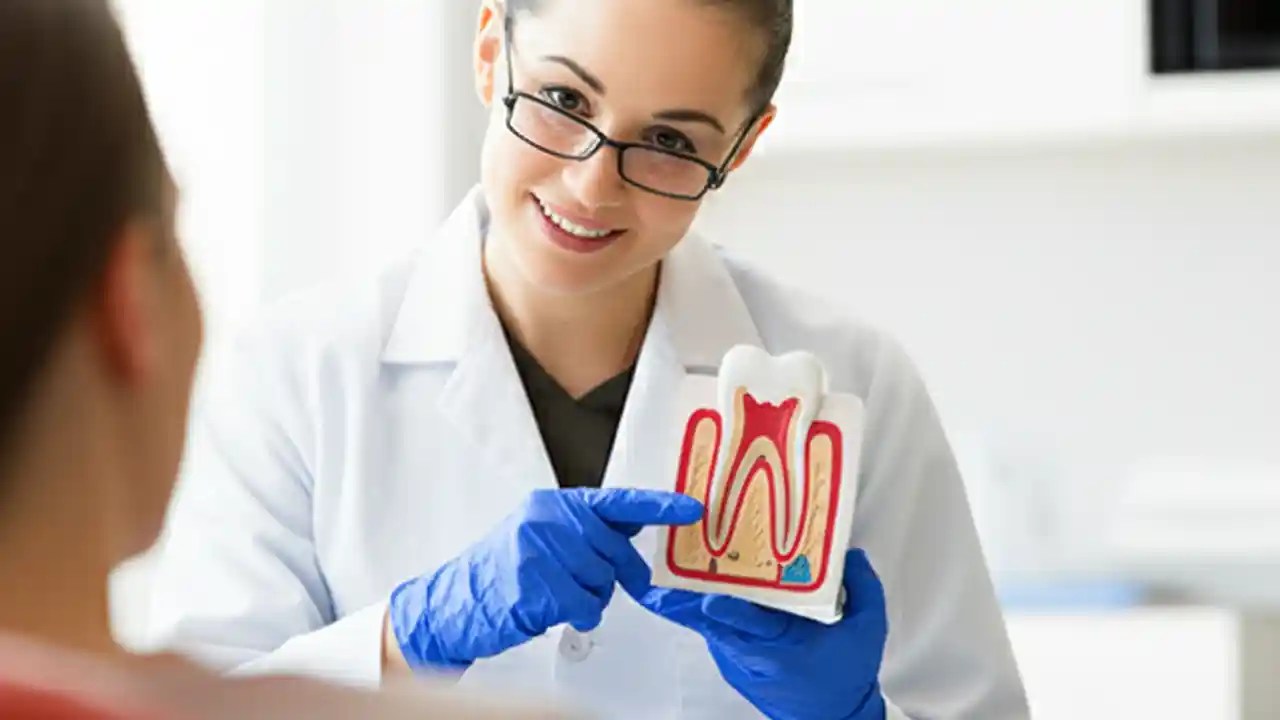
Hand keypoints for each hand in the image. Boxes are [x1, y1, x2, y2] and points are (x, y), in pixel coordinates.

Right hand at [387, 488, 702, 671]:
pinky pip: (584, 605)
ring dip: (590, 597)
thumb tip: (634, 524)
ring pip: (601, 580)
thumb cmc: (501, 572)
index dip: (659, 505)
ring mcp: (539, 551)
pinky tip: (553, 609)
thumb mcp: (543, 536)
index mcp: (553, 504)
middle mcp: (547, 520)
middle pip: (614, 549)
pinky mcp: (535, 585)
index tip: (691, 508)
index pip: (617, 500)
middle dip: (617, 572)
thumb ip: (587, 528)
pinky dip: (578, 614)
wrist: (453, 603)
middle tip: (598, 583)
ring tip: (558, 594)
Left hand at [636, 549, 887, 719]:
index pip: (753, 626)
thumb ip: (861, 587)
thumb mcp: (868, 628)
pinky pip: (713, 626)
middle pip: (713, 621)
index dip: (731, 610)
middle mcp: (752, 653)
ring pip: (707, 621)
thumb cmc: (847, 673)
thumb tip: (850, 552)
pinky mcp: (727, 659)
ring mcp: (734, 657)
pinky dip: (707, 606)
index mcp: (785, 646)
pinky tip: (701, 577)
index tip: (712, 597)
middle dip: (687, 595)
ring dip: (693, 593)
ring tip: (678, 557)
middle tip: (664, 567)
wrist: (831, 717)